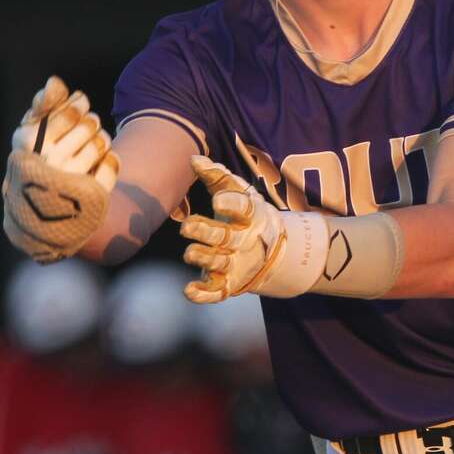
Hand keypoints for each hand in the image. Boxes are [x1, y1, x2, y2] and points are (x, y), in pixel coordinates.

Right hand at [3, 76, 119, 262]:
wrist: (41, 206)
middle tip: (88, 125)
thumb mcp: (33, 129)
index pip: (69, 113)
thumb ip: (44, 103)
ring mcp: (69, 182)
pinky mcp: (89, 198)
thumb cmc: (37, 156)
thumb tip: (55, 82)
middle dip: (91, 121)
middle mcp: (48, 163)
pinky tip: (102, 160)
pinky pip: (112, 165)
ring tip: (94, 143)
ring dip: (102, 138)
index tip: (82, 103)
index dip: (79, 104)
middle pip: (88, 126)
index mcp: (29, 143)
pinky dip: (112, 159)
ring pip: (101, 143)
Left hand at [179, 156, 288, 302]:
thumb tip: (193, 159)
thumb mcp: (236, 190)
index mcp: (250, 214)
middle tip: (186, 227)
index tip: (216, 200)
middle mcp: (245, 239)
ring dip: (204, 258)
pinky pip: (217, 291)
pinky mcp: (228, 282)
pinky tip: (188, 291)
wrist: (268, 248)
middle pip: (228, 238)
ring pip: (221, 262)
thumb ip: (216, 175)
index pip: (244, 208)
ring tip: (188, 253)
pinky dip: (204, 294)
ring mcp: (237, 262)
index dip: (232, 204)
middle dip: (207, 233)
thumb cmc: (244, 212)